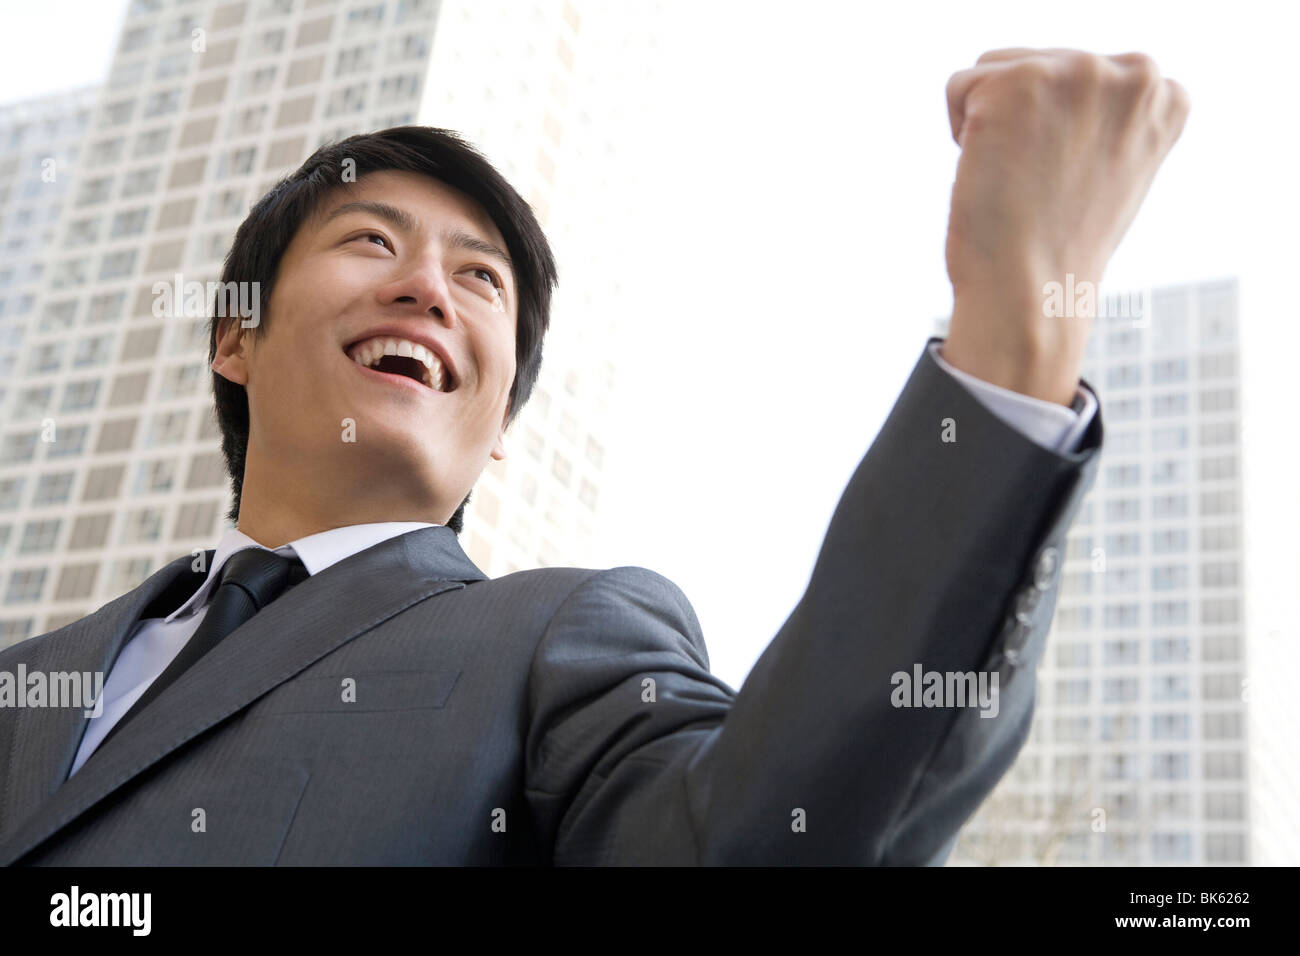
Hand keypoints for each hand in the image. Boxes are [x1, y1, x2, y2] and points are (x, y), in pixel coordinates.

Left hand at [940, 48, 1189, 404]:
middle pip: (1037, 63)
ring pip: (996, 71)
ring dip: (990, 124)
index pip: (1082, 74)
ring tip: (1017, 178)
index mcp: (1165, 94)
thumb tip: (1069, 89)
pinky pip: (959, 87)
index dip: (1056, 130)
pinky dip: (960, 133)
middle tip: (1039, 185)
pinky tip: (991, 173)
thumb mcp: (1113, 167)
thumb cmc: (1063, 245)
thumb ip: (1104, 116)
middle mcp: (1134, 70)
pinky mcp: (1016, 82)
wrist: (1034, 293)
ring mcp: (1076, 71)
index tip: (1069, 179)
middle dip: (1022, 123)